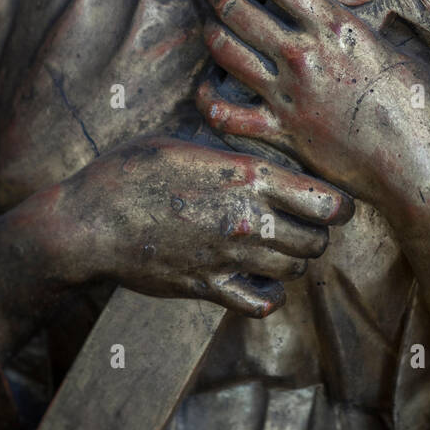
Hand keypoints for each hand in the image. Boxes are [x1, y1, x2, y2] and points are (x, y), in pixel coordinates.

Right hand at [0, 136, 353, 340]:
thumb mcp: (185, 138)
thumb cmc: (132, 170)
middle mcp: (248, 219)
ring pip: (295, 269)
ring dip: (293, 258)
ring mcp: (230, 257)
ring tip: (278, 244)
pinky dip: (269, 294)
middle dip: (317, 230)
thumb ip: (229, 144)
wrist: (90, 221)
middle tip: (301, 220)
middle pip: (318, 239)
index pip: (328, 201)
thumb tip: (250, 126)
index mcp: (247, 176)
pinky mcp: (209, 287)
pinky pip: (263, 303)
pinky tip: (258, 278)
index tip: (331, 200)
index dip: (339, 203)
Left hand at [193, 0, 429, 208]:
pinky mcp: (281, 134)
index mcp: (336, 27)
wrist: (420, 171)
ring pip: (223, 50)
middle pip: (236, 8)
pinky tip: (206, 87)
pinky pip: (225, 115)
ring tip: (205, 17)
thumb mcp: (413, 53)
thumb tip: (387, 17)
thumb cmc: (426, 112)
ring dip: (207, 27)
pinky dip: (207, 98)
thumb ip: (390, 28)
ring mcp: (287, 96)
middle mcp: (303, 55)